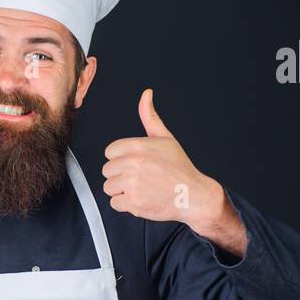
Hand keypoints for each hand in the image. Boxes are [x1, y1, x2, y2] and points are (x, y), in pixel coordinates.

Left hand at [102, 88, 245, 255]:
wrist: (192, 195)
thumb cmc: (179, 168)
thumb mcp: (165, 138)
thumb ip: (150, 116)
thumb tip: (146, 94)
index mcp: (138, 146)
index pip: (109, 151)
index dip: (120, 158)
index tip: (134, 163)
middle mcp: (134, 164)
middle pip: (107, 170)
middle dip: (120, 175)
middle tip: (140, 177)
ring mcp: (133, 184)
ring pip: (109, 187)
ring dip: (121, 190)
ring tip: (140, 188)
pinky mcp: (133, 203)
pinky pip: (115, 204)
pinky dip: (126, 205)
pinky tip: (141, 199)